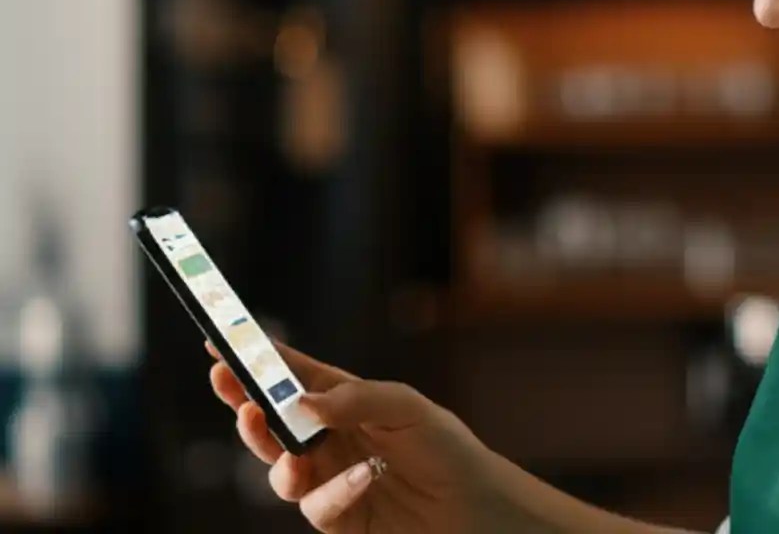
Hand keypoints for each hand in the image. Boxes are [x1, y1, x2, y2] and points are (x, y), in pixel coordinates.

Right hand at [207, 342, 492, 532]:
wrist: (476, 509)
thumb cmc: (446, 448)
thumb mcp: (406, 407)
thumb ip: (353, 399)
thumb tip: (298, 401)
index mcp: (346, 401)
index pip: (294, 376)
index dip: (257, 360)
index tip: (220, 344)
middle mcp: (332, 438)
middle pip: (272, 420)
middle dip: (244, 404)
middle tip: (231, 391)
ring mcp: (331, 478)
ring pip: (279, 468)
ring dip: (277, 459)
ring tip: (294, 456)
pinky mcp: (339, 517)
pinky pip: (316, 506)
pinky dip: (334, 493)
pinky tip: (365, 481)